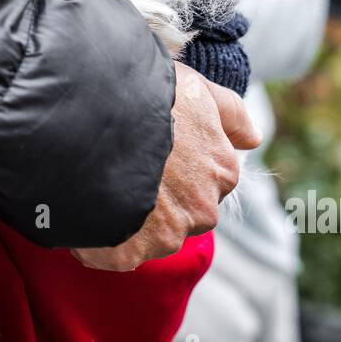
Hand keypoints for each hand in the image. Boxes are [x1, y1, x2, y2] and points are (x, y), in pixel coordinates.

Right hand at [71, 63, 258, 271]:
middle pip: (180, 213)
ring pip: (147, 235)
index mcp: (222, 170)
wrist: (94, 119)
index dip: (173, 167)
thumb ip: (230, 112)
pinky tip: (87, 206)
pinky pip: (112, 252)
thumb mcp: (196, 88)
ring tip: (98, 185)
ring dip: (128, 220)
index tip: (148, 151)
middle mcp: (203, 209)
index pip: (204, 180)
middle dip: (157, 200)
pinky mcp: (128, 253)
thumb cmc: (147, 95)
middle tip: (121, 167)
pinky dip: (99, 238)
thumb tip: (253, 139)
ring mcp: (166, 235)